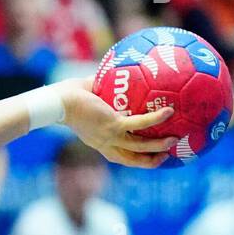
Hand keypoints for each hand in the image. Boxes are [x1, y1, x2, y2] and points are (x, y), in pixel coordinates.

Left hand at [54, 77, 177, 166]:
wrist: (58, 101)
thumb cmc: (68, 96)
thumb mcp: (89, 96)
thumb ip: (104, 89)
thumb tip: (117, 73)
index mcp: (99, 140)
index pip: (120, 155)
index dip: (136, 159)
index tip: (150, 156)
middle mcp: (105, 143)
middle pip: (131, 160)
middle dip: (150, 161)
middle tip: (167, 157)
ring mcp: (110, 136)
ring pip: (140, 147)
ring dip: (159, 146)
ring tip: (176, 141)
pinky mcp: (113, 125)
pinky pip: (140, 124)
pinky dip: (155, 119)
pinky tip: (169, 111)